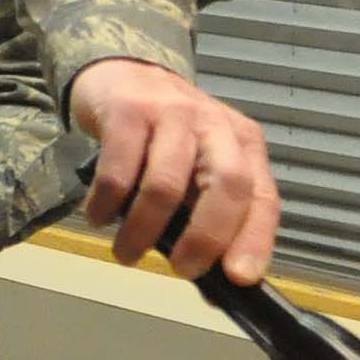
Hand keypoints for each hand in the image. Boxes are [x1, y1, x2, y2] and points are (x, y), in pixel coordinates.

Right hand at [72, 56, 277, 283]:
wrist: (123, 74)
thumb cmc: (166, 136)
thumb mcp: (199, 168)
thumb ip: (208, 215)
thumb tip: (215, 285)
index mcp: (243, 144)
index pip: (262, 196)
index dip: (254, 239)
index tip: (238, 279)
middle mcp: (214, 125)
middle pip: (225, 185)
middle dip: (204, 238)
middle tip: (180, 270)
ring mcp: (171, 114)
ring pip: (166, 185)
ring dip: (142, 231)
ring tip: (126, 253)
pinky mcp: (127, 111)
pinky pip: (119, 171)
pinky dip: (106, 205)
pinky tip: (98, 218)